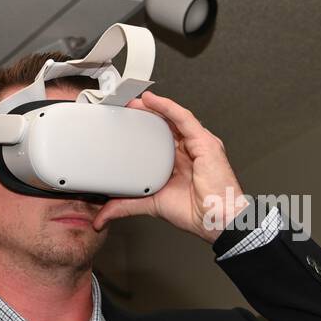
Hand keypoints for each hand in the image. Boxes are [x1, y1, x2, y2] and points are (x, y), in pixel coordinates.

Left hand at [91, 90, 249, 243]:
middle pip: (164, 127)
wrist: (217, 220)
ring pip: (173, 119)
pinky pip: (184, 119)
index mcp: (177, 163)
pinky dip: (168, 108)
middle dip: (144, 116)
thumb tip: (102, 216)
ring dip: (153, 108)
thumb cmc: (197, 211)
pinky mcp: (205, 142)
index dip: (140, 131)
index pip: (156, 141)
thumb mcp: (151, 205)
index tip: (121, 126)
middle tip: (124, 109)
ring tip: (135, 101)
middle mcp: (188, 152)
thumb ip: (126, 206)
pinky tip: (153, 101)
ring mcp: (198, 145)